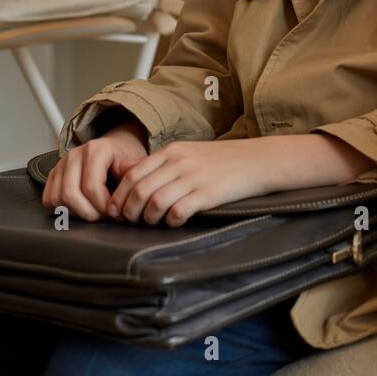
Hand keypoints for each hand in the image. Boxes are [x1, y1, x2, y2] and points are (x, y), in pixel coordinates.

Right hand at [42, 119, 149, 220]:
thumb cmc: (124, 157)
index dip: (103, 206)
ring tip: (93, 211)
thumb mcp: (136, 164)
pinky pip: (49, 198)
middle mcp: (74, 155)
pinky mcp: (54, 174)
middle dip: (88, 212)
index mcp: (96, 150)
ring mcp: (61, 164)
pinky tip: (80, 207)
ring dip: (75, 212)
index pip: (91, 186)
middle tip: (104, 215)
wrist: (116, 148)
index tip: (114, 212)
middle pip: (70, 194)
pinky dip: (62, 209)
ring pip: (57, 198)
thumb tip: (130, 197)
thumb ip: (133, 179)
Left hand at [105, 137, 287, 226]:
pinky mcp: (208, 194)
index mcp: (171, 151)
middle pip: (139, 190)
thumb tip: (138, 187)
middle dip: (129, 212)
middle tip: (131, 223)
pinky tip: (175, 222)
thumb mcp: (191, 153)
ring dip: (148, 219)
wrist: (259, 160)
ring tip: (152, 223)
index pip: (132, 174)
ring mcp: (193, 177)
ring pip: (154, 202)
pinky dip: (171, 221)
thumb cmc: (224, 161)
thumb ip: (166, 166)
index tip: (117, 211)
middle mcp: (179, 162)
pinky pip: (178, 211)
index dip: (119, 196)